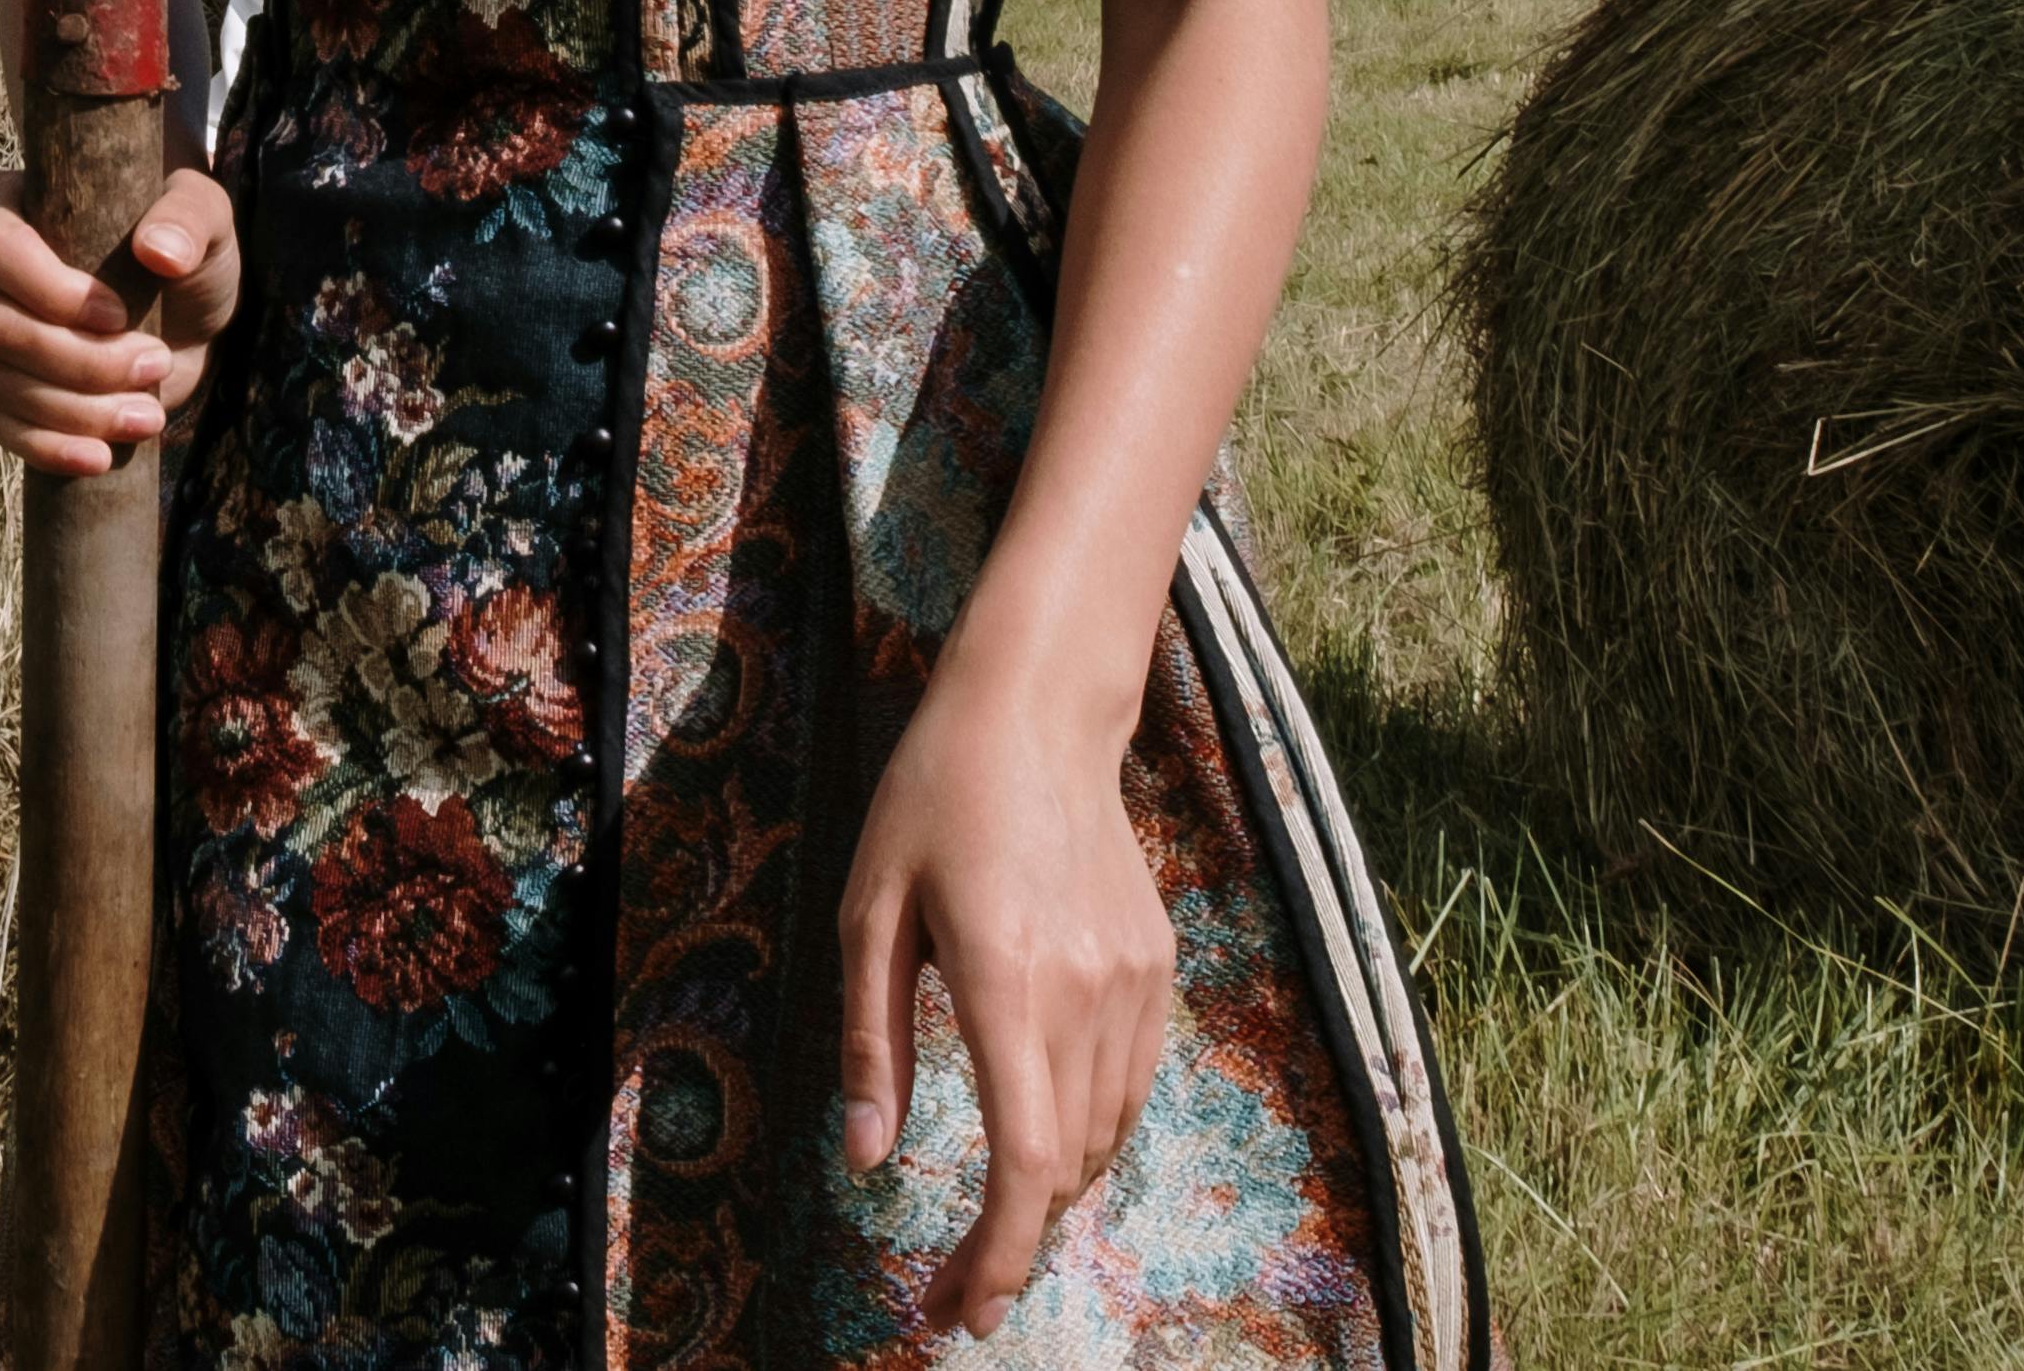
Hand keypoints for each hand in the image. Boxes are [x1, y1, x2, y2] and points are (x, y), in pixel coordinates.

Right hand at [0, 165, 238, 474]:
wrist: (185, 311)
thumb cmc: (186, 244)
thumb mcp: (204, 214)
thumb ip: (189, 216)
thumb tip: (159, 252)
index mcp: (9, 207)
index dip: (49, 290)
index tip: (118, 314)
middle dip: (81, 361)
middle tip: (157, 362)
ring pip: (2, 386)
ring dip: (79, 411)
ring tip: (149, 414)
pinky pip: (2, 427)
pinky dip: (51, 448)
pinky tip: (101, 456)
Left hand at [833, 653, 1172, 1335]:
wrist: (1038, 712)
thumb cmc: (933, 801)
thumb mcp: (869, 911)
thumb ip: (873, 1041)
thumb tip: (866, 1161)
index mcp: (1007, 982)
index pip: (1026, 1162)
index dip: (1002, 1255)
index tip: (964, 1310)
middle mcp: (1086, 993)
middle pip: (1067, 1169)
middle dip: (1012, 1247)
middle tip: (953, 1288)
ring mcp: (1135, 981)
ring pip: (1106, 1137)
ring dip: (1052, 1195)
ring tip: (993, 1222)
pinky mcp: (1156, 966)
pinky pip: (1130, 1085)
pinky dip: (1089, 1134)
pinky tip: (1043, 1134)